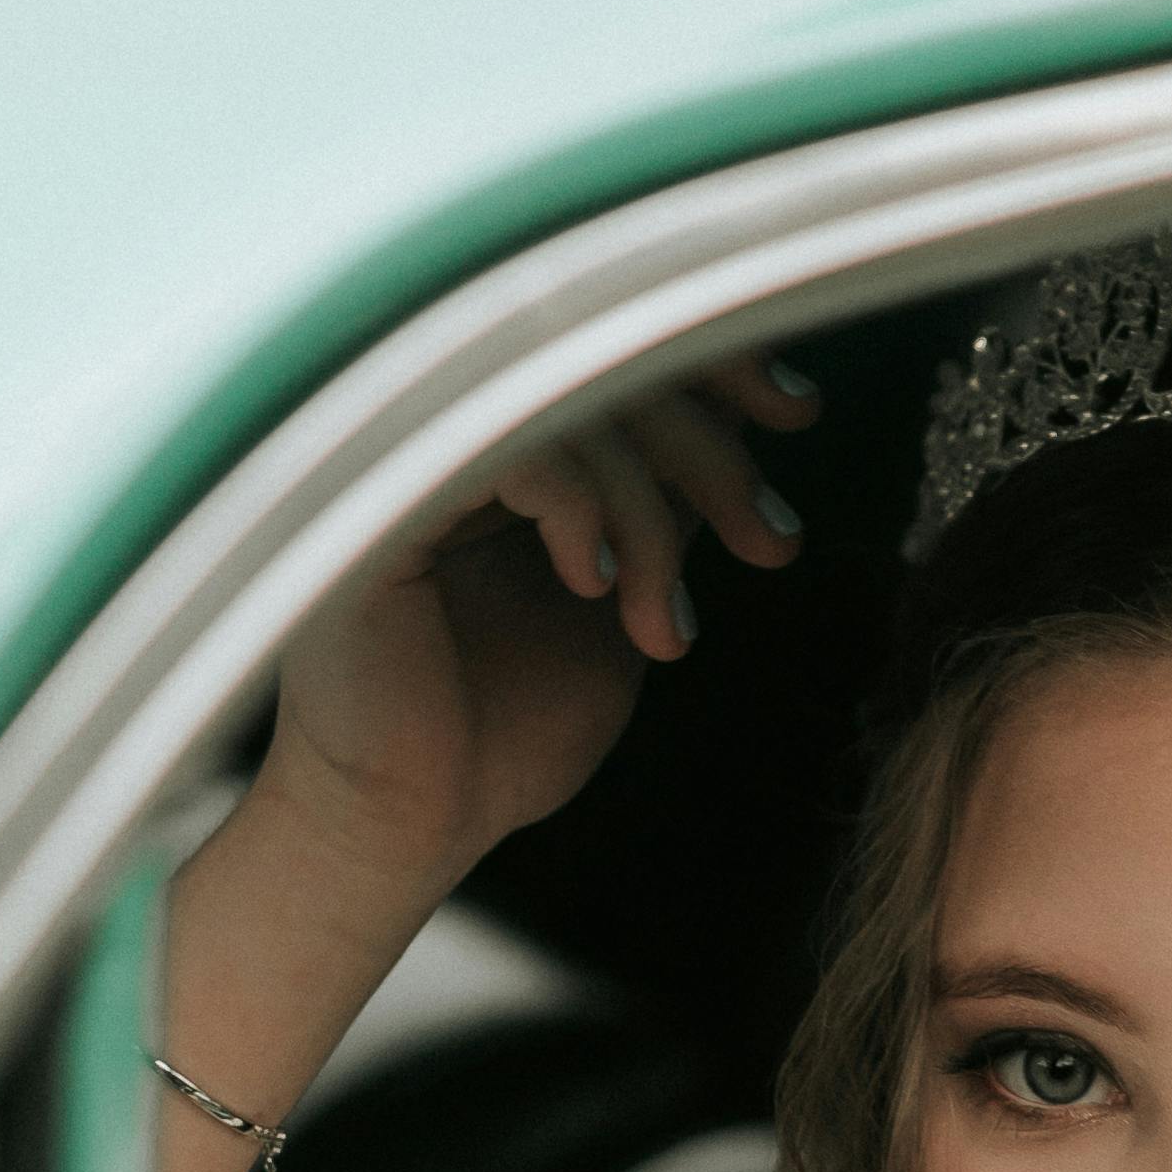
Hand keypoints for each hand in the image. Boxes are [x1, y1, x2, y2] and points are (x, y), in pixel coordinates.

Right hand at [257, 349, 813, 920]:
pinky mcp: (376, 502)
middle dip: (712, 454)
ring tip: (661, 622)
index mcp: (501, 445)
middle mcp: (449, 432)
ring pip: (566, 407)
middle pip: (601, 364)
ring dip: (648, 515)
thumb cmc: (502, 736)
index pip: (611, 345)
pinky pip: (506, 446)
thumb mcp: (621, 606)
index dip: (714, 361)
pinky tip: (590, 583)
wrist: (409, 826)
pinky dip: (578, 505)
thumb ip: (662, 510)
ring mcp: (408, 460)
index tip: (795, 415)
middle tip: (769, 539)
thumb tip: (743, 421)